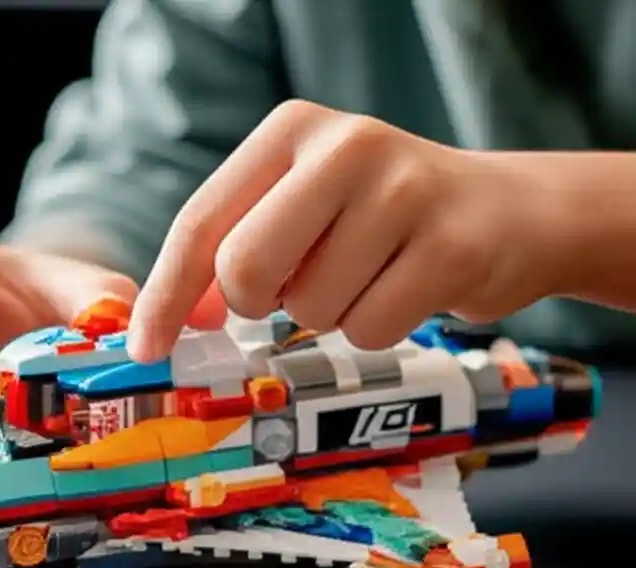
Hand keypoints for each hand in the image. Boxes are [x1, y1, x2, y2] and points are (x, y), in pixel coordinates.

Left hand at [127, 99, 564, 360]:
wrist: (510, 213)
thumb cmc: (379, 218)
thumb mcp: (299, 210)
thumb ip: (229, 251)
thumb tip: (166, 321)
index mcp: (292, 130)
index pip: (201, 221)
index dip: (166, 293)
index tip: (147, 347)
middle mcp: (346, 145)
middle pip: (245, 268)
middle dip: (257, 303)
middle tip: (291, 291)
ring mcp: (405, 190)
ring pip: (310, 308)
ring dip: (328, 314)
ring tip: (368, 274)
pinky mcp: (452, 245)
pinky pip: (369, 330)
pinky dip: (375, 331)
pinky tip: (405, 289)